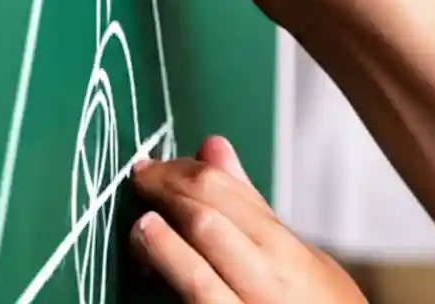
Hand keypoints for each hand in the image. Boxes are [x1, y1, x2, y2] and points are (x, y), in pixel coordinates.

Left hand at [130, 136, 365, 303]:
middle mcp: (268, 275)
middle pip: (211, 215)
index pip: (227, 191)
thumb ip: (248, 203)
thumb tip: (213, 145)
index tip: (156, 165)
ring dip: (164, 230)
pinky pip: (202, 297)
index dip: (183, 171)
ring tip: (141, 219)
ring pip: (203, 256)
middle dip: (168, 189)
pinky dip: (173, 268)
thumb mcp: (294, 254)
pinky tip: (149, 252)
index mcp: (284, 249)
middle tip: (140, 179)